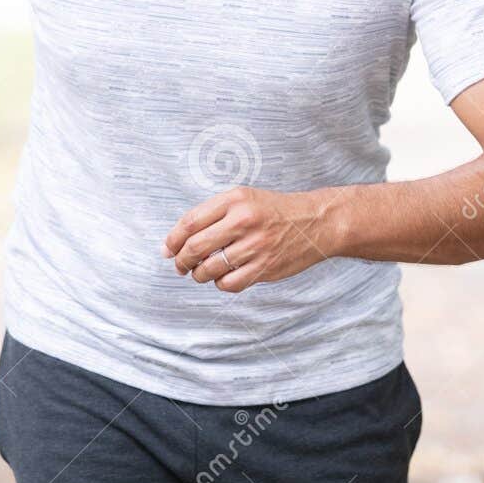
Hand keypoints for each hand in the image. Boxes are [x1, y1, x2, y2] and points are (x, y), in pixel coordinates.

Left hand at [162, 186, 332, 292]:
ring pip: (209, 269)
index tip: (167, 250)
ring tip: (202, 272)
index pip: (190, 222)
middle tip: (181, 266)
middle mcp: (244, 220)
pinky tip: (224, 276)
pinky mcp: (265, 267)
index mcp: (235, 199)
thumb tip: (175, 243)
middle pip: (195, 247)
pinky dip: (220, 283)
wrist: (316, 222)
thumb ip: (212, 215)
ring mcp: (255, 245)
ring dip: (199, 275)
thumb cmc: (274, 211)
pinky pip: (229, 283)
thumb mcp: (245, 198)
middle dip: (181, 261)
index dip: (172, 240)